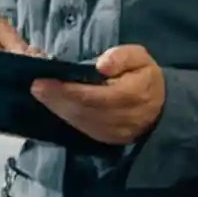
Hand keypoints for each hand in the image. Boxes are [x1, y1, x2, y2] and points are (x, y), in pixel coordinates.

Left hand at [30, 44, 164, 145]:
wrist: (160, 108)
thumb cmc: (145, 76)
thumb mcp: (141, 57)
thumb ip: (123, 57)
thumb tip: (102, 65)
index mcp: (134, 94)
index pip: (96, 96)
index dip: (68, 90)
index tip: (45, 81)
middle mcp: (124, 118)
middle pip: (84, 110)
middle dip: (57, 99)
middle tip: (36, 87)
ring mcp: (115, 132)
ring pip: (81, 122)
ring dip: (58, 108)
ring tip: (41, 94)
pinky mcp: (108, 139)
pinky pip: (83, 129)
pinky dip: (67, 116)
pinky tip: (54, 105)